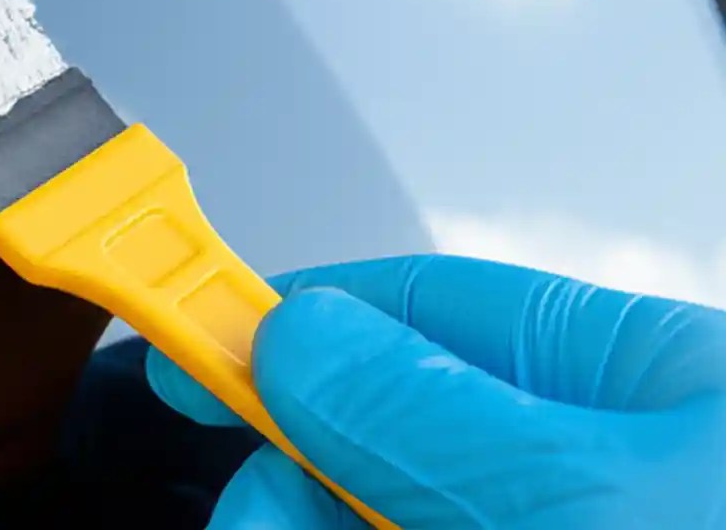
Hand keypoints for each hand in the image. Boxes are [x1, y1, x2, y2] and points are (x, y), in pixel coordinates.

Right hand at [146, 254, 725, 527]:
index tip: (186, 343)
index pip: (422, 311)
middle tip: (252, 521)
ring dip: (310, 527)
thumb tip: (300, 336)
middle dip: (297, 481)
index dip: (291, 319)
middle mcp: (589, 476)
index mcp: (633, 389)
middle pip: (382, 445)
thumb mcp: (602, 504)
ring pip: (378, 525)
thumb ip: (437, 415)